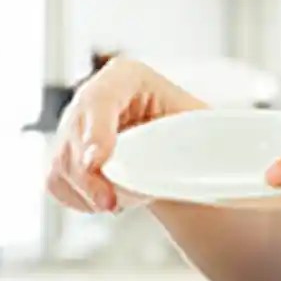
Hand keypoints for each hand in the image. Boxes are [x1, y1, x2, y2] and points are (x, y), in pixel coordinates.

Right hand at [46, 57, 205, 212]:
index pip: (100, 99)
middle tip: (110, 203)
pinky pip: (56, 181)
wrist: (177, 148)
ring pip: (61, 163)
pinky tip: (105, 200)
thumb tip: (224, 162)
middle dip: (88, 175)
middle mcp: (92, 96)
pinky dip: (79, 198)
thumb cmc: (192, 130)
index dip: (96, 130)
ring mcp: (73, 125)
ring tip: (120, 202)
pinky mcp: (63, 153)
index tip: (98, 161)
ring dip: (87, 192)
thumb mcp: (201, 127)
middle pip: (73, 135)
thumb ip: (202, 137)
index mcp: (125, 77)